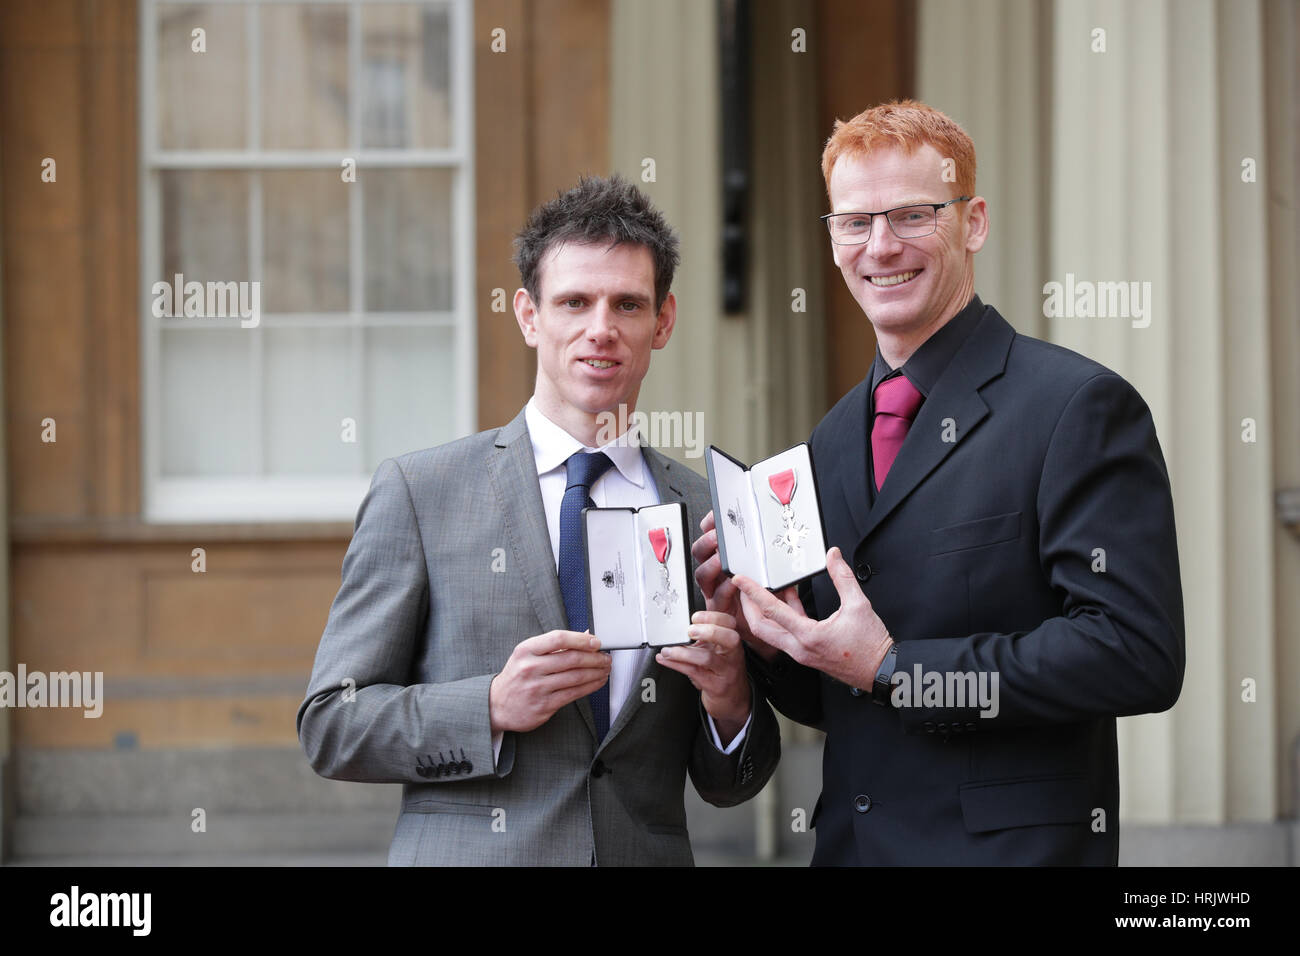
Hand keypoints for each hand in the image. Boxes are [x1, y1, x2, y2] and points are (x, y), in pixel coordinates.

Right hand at [489, 631, 610, 733]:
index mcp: (526, 650)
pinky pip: (574, 694)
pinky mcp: (544, 705)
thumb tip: (586, 636)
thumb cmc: (517, 675)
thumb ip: (555, 646)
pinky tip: (597, 681)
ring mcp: (537, 688)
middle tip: (606, 657)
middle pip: (571, 659)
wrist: (496, 705)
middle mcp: (530, 668)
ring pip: (575, 677)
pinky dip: (590, 686)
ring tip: (605, 668)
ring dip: (596, 672)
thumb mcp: (528, 655)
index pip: (558, 639)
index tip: (596, 642)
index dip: (581, 639)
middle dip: (595, 658)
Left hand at [655, 609, 750, 744]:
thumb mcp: (717, 651)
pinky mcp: (716, 686)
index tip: (695, 617)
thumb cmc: (722, 671)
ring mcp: (726, 671)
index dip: (713, 617)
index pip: (729, 623)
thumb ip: (703, 637)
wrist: (733, 699)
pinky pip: (694, 673)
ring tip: (667, 651)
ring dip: (683, 653)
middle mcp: (733, 655)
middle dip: (709, 631)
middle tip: (690, 631)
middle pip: (729, 638)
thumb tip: (677, 626)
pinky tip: (664, 660)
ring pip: (707, 658)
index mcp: (732, 642)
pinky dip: (676, 665)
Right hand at [691, 510, 779, 661]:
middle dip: (706, 542)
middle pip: (699, 552)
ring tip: (722, 559)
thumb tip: (777, 535)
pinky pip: (716, 596)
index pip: (710, 536)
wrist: (765, 627)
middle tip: (717, 537)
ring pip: (702, 574)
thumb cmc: (765, 596)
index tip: (715, 516)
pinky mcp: (718, 607)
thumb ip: (767, 556)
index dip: (709, 525)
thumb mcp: (769, 569)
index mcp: (724, 558)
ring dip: (712, 564)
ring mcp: (714, 590)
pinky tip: (733, 582)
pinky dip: (724, 588)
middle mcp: (716, 572)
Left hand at [733, 546, 892, 688]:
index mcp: (808, 636)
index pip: (771, 611)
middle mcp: (799, 647)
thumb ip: (843, 577)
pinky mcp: (806, 652)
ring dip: (764, 611)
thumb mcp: (858, 605)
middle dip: (747, 606)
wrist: (880, 671)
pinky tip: (789, 598)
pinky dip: (782, 616)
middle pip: (760, 627)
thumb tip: (833, 556)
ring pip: (771, 632)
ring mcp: (801, 652)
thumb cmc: (870, 645)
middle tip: (742, 587)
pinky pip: (785, 633)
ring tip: (766, 588)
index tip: (739, 580)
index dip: (752, 593)